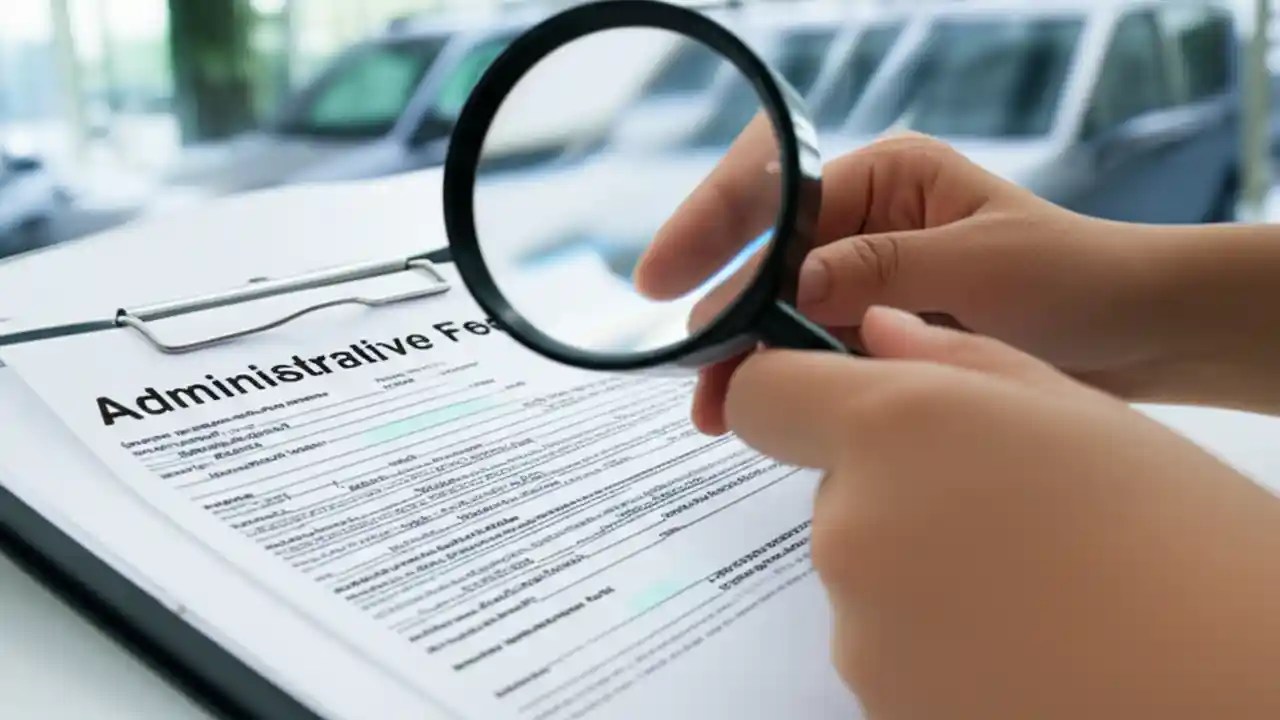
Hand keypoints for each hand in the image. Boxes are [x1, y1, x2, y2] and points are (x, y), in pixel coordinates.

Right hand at [635, 132, 1175, 433]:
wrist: (1136, 333)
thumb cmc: (1073, 278)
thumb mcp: (978, 266)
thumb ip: (880, 271)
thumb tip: (791, 284)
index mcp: (887, 177)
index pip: (775, 187)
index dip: (709, 226)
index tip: (662, 279)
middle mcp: (868, 220)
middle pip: (766, 257)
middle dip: (724, 312)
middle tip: (695, 376)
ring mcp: (871, 277)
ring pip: (782, 310)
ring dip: (748, 354)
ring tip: (715, 409)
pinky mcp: (881, 326)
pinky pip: (814, 345)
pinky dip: (787, 374)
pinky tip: (762, 407)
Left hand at [727, 307, 1279, 718]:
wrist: (1224, 692)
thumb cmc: (1179, 543)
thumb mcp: (1081, 412)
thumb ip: (956, 360)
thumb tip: (877, 331)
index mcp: (894, 427)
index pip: (764, 394)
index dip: (792, 390)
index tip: (839, 403)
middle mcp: (850, 523)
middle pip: (836, 485)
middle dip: (899, 487)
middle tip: (1008, 509)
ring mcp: (857, 625)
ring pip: (865, 566)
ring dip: (923, 565)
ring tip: (1032, 584)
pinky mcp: (874, 698)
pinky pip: (886, 640)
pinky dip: (935, 637)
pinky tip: (1021, 642)